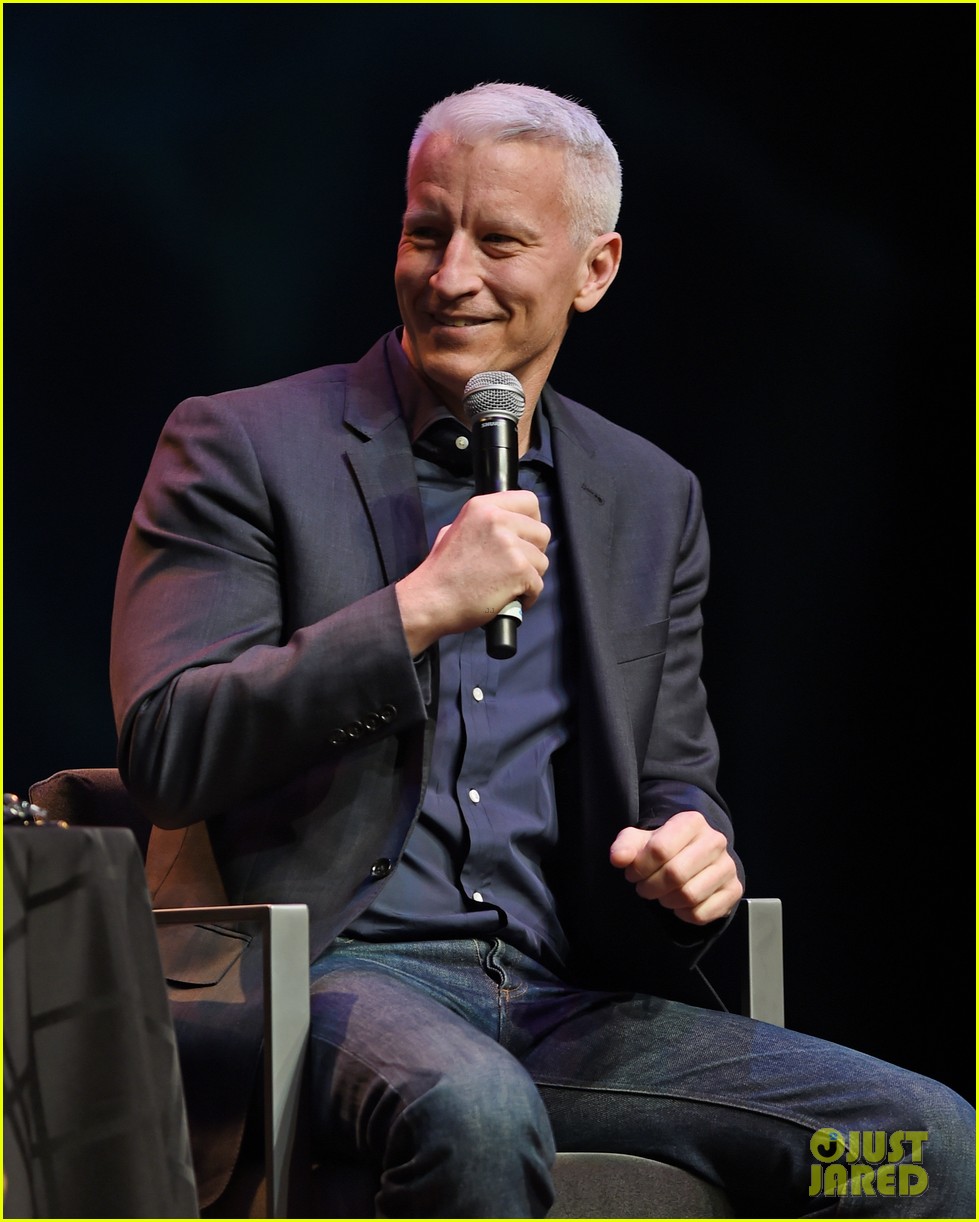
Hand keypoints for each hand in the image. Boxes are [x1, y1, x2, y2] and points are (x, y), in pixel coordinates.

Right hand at [396, 489, 549, 654]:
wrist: (430, 600)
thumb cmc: (441, 571)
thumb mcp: (455, 529)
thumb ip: (483, 523)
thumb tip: (505, 525)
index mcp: (483, 506)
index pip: (530, 501)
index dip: (532, 521)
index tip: (524, 537)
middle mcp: (498, 520)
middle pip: (542, 532)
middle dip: (533, 552)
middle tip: (515, 566)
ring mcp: (510, 545)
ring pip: (543, 561)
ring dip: (530, 576)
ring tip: (508, 585)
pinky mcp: (519, 570)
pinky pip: (538, 585)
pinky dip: (528, 596)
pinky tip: (509, 599)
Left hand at [609, 810, 742, 924]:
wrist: (696, 856)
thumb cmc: (665, 847)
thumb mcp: (641, 840)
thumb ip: (626, 845)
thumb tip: (618, 859)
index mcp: (691, 822)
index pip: (659, 849)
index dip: (639, 867)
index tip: (632, 873)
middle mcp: (715, 841)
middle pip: (675, 874)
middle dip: (651, 887)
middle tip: (644, 888)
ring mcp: (727, 866)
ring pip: (689, 895)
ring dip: (667, 901)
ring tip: (661, 895)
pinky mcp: (734, 890)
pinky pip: (703, 913)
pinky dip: (684, 915)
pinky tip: (679, 905)